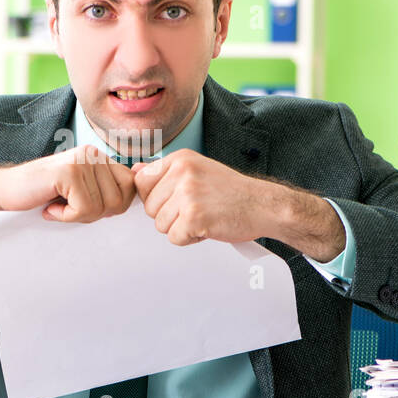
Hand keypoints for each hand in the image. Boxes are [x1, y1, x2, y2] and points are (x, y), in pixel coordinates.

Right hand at [0, 144, 136, 222]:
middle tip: (69, 207)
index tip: (87, 206)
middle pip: (119, 201)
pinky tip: (50, 207)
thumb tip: (141, 200)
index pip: (131, 188)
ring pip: (101, 207)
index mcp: (100, 158)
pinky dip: (65, 216)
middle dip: (95, 214)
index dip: (113, 206)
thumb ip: (108, 191)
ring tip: (58, 206)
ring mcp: (81, 160)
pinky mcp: (68, 171)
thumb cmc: (43, 194)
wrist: (5, 190)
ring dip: (77, 216)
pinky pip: (83, 208)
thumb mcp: (82, 192)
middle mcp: (93, 154)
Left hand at [130, 149, 272, 245]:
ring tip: (204, 216)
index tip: (175, 200)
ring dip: (181, 228)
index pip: (142, 182)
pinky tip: (208, 227)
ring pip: (160, 225)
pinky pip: (175, 238)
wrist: (263, 205)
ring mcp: (188, 195)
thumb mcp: (196, 171)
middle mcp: (182, 173)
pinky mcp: (194, 217)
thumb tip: (134, 171)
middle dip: (170, 216)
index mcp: (180, 159)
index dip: (155, 198)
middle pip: (149, 208)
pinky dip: (190, 238)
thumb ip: (163, 172)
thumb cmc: (232, 192)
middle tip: (197, 209)